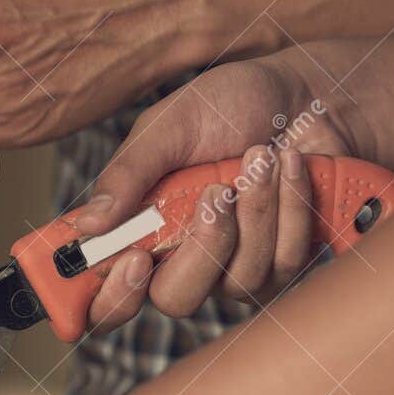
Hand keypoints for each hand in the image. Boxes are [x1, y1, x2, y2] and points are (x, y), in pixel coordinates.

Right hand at [72, 56, 362, 332]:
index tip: (137, 261)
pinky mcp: (284, 261)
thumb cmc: (229, 106)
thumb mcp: (169, 126)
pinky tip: (292, 166)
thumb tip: (87, 225)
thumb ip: (128, 174)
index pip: (112, 294)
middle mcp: (185, 258)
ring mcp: (236, 266)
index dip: (115, 297)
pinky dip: (291, 207)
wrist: (307, 94)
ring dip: (258, 212)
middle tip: (218, 191)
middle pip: (177, 299)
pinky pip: (287, 263)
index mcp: (142, 230)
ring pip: (240, 280)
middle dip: (204, 247)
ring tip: (263, 156)